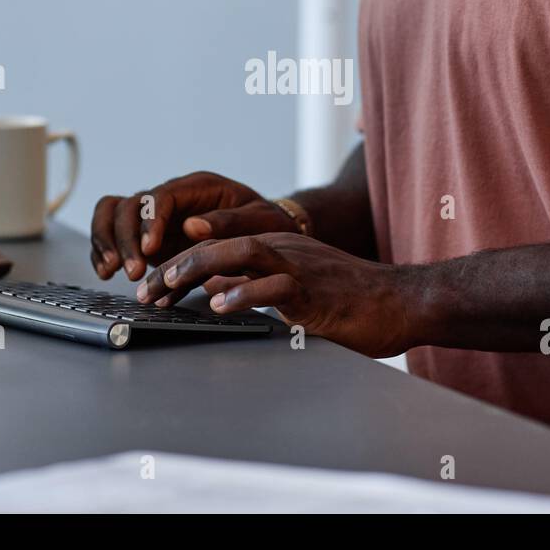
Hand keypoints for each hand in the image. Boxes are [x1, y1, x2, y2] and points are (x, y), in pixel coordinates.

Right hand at [90, 171, 298, 280]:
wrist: (267, 232)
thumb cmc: (267, 221)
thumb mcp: (260, 220)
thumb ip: (228, 222)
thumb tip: (192, 227)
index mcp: (197, 187)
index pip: (160, 197)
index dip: (150, 221)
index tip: (151, 249)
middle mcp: (172, 199)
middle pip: (128, 205)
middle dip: (123, 238)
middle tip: (132, 270)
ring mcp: (157, 218)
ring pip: (113, 215)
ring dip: (106, 241)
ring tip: (110, 271)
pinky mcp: (150, 238)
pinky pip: (117, 237)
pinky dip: (106, 252)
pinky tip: (108, 273)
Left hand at [136, 233, 418, 358]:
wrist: (403, 302)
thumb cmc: (353, 300)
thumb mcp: (296, 291)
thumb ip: (256, 287)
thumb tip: (214, 293)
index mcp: (277, 248)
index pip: (219, 246)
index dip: (182, 262)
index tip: (152, 285)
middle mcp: (284, 249)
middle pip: (220, 244)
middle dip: (178, 265)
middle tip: (147, 291)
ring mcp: (300, 266)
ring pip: (241, 253)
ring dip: (199, 269)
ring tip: (167, 288)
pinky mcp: (315, 290)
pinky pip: (274, 286)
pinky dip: (244, 293)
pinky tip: (218, 305)